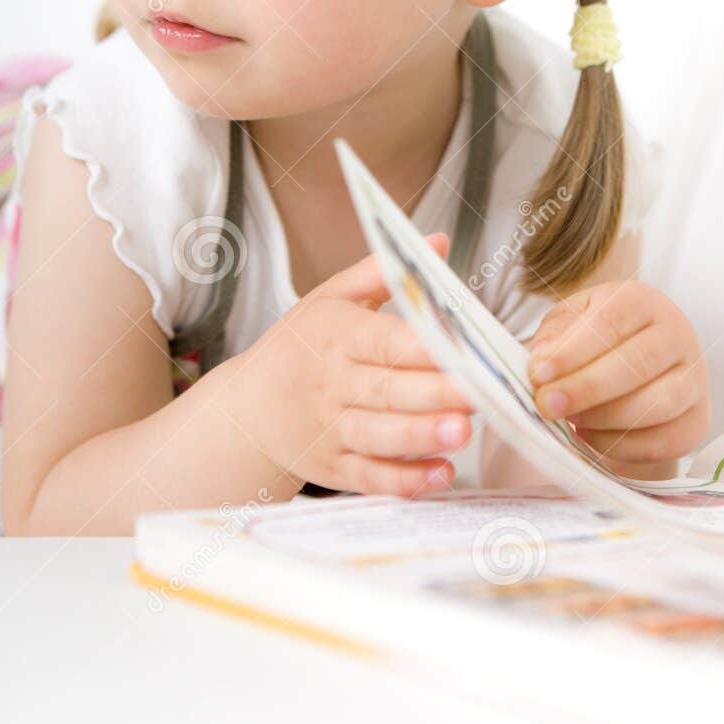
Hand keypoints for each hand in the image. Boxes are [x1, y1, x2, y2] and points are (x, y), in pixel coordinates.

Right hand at [237, 233, 476, 496]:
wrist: (246, 407)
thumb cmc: (299, 345)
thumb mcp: (330, 299)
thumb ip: (385, 273)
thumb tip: (439, 242)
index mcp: (338, 337)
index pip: (384, 341)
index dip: (423, 347)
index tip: (464, 348)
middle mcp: (332, 384)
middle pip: (386, 390)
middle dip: (433, 393)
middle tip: (478, 394)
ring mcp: (329, 429)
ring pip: (378, 435)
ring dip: (420, 436)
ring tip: (462, 433)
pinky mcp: (331, 467)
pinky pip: (369, 477)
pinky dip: (403, 481)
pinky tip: (440, 474)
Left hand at [525, 280, 709, 476]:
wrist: (639, 365)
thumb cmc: (598, 338)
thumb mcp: (571, 321)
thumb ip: (554, 336)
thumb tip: (540, 362)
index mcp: (641, 301)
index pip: (610, 323)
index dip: (572, 352)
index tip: (539, 375)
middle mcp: (677, 334)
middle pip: (636, 363)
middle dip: (586, 389)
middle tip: (547, 405)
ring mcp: (694, 378)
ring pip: (656, 404)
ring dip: (605, 418)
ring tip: (571, 420)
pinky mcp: (697, 420)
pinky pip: (664, 441)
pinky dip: (621, 445)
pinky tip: (590, 437)